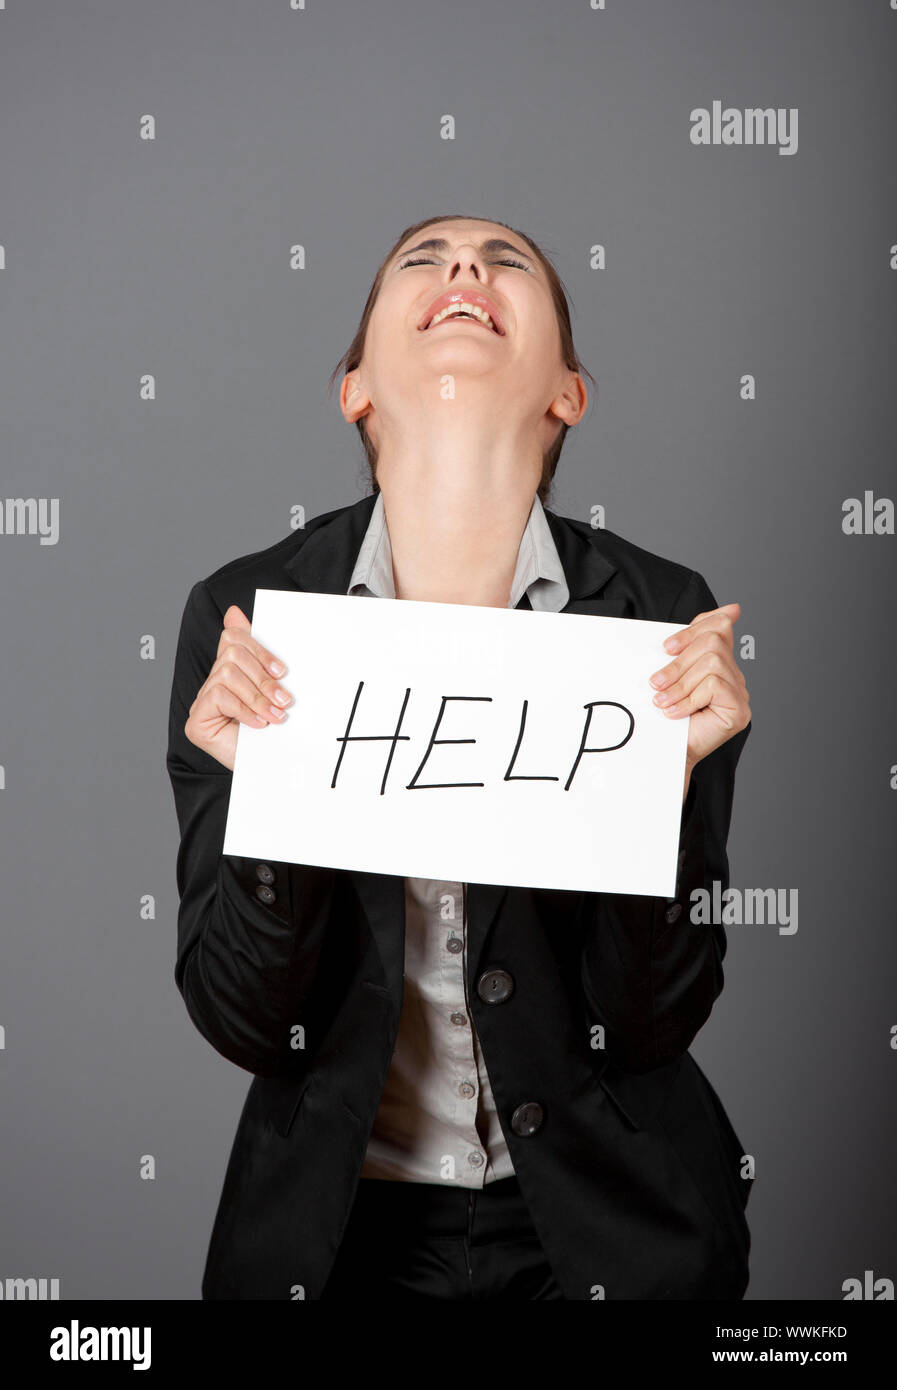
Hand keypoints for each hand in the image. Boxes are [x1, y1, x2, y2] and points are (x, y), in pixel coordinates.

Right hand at [184, 604, 292, 771]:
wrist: (271, 770)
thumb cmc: (274, 731)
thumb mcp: (273, 689)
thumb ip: (261, 655)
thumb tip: (235, 611)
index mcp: (231, 670)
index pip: (233, 639)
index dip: (258, 648)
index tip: (283, 670)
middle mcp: (214, 682)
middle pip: (232, 654)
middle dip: (263, 676)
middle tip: (285, 699)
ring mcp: (202, 701)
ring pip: (227, 674)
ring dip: (258, 696)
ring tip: (277, 716)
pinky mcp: (196, 720)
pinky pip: (219, 697)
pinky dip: (244, 710)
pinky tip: (260, 725)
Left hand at [648, 601, 750, 786]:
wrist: (667, 753)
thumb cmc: (666, 719)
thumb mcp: (669, 678)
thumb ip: (678, 653)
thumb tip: (675, 636)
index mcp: (718, 662)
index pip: (719, 627)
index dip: (698, 625)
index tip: (668, 645)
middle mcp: (733, 675)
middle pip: (713, 641)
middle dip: (678, 661)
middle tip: (656, 683)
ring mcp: (739, 692)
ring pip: (712, 662)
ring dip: (680, 683)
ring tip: (662, 701)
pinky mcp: (739, 709)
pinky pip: (714, 686)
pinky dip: (688, 698)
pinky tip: (675, 713)